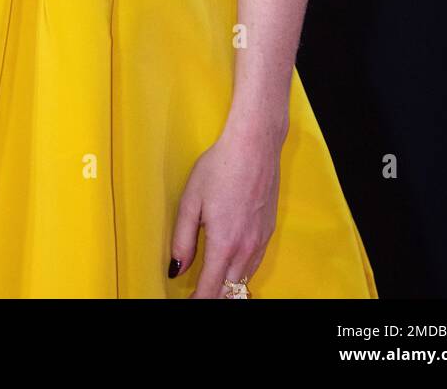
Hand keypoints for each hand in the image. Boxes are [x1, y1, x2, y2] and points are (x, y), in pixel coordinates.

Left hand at [170, 115, 285, 298]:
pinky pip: (255, 263)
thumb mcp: (190, 201)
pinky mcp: (269, 231)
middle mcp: (246, 248)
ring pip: (244, 279)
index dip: (197, 301)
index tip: (188, 301)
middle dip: (213, 296)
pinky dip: (242, 271)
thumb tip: (177, 268)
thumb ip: (182, 239)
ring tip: (211, 283)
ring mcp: (261, 241)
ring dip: (228, 286)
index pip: (210, 290)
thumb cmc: (221, 167)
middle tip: (197, 293)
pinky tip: (231, 263)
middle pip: (230, 291)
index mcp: (224, 243)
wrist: (254, 145)